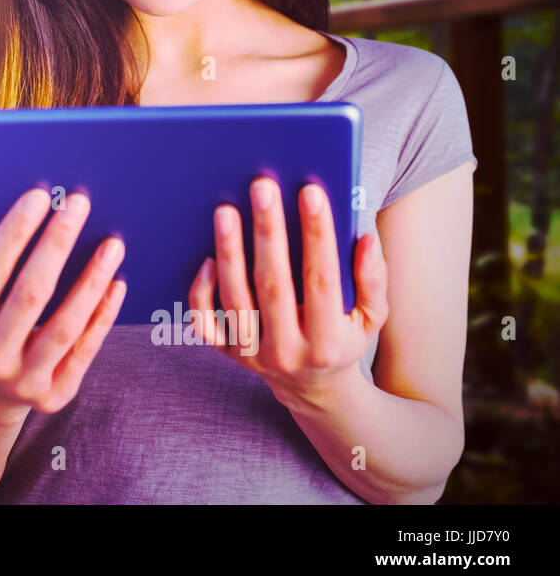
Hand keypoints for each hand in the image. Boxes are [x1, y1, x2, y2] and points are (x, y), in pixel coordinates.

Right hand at [0, 188, 126, 422]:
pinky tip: (116, 283)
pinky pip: (86, 350)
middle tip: (79, 203)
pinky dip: (103, 316)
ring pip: (66, 325)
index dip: (14, 233)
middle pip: (31, 294)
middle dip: (57, 244)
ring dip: (92, 280)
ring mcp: (23, 382)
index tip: (39, 196)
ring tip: (112, 244)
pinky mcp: (54, 396)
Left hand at [185, 176, 388, 409]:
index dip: (317, 234)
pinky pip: (205, 322)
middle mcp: (288, 350)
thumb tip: (364, 238)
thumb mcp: (372, 317)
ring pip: (235, 298)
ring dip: (229, 251)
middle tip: (262, 186)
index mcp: (328, 340)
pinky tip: (206, 257)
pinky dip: (202, 291)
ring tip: (225, 210)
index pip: (322, 279)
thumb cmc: (343, 337)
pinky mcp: (228, 352)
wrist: (312, 388)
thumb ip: (373, 279)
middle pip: (273, 283)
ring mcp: (253, 353)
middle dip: (267, 232)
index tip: (310, 191)